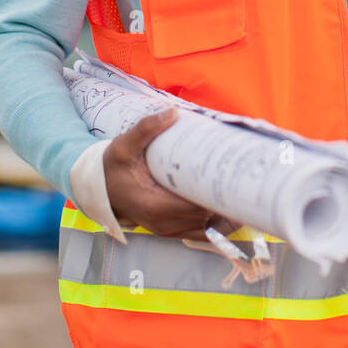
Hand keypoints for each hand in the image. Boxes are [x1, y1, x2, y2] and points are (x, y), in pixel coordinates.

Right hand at [103, 107, 239, 241]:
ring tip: (246, 196)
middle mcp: (161, 223)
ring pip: (205, 230)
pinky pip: (198, 235)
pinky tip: (232, 212)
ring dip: (225, 216)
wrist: (99, 187)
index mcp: (153, 204)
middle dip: (226, 204)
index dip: (218, 197)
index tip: (236, 181)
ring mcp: (165, 230)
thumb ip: (147, 128)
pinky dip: (216, 226)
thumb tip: (173, 113)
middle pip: (205, 219)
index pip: (195, 207)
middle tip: (248, 184)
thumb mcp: (124, 145)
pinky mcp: (168, 231)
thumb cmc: (112, 167)